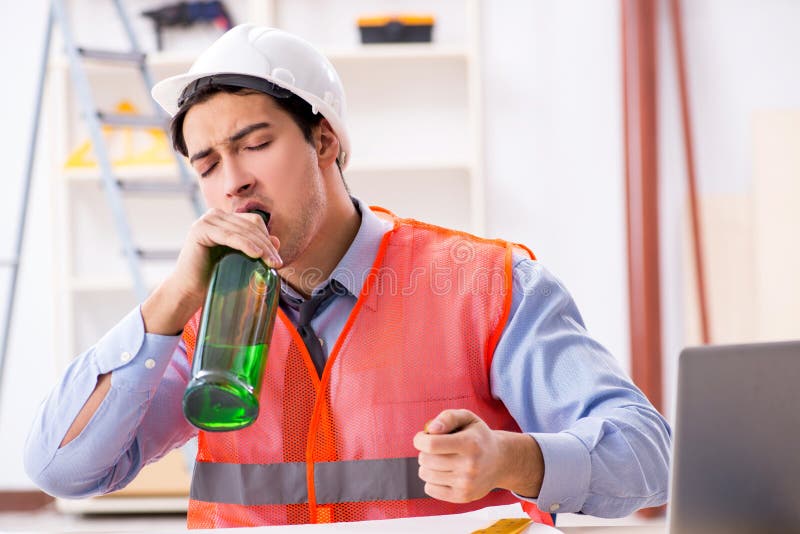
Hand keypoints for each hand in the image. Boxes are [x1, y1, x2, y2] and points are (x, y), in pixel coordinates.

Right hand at [141, 209, 280, 334]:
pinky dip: (245, 244)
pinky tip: (256, 255)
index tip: (278, 260)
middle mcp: (215, 215)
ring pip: (243, 231)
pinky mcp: (200, 230)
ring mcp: (206, 220)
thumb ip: (256, 248)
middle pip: (250, 226)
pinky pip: (230, 236)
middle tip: (277, 264)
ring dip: (261, 247)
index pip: (254, 222)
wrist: (189, 291)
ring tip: (271, 263)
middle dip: (267, 245)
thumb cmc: (214, 277)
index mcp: (225, 219)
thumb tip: (277, 240)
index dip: (268, 239)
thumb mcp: (240, 260)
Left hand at [413, 409, 544, 502]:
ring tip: (439, 460)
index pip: (431, 444)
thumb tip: (430, 429)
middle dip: (424, 451)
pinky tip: (443, 473)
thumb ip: (448, 417)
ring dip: (427, 465)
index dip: (420, 439)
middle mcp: (469, 466)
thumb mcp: (467, 418)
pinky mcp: (462, 497)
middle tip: (435, 448)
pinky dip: (431, 480)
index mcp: (470, 444)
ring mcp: (466, 484)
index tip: (422, 437)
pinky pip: (430, 489)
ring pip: (425, 474)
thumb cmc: (477, 436)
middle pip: (426, 459)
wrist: (500, 461)